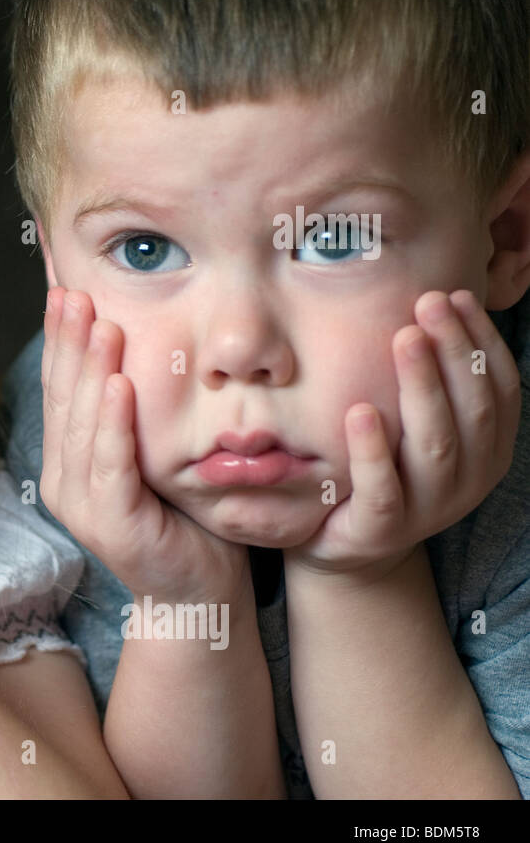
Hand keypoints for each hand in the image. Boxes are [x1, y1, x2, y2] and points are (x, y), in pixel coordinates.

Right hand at [41, 287, 247, 601]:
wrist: (199, 594)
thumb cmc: (184, 518)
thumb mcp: (154, 452)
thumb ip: (134, 411)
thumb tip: (136, 338)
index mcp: (68, 460)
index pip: (59, 385)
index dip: (58, 335)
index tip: (60, 282)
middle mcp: (64, 480)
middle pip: (62, 397)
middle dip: (67, 339)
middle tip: (73, 288)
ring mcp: (82, 505)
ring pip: (81, 424)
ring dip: (89, 369)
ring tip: (98, 320)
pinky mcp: (112, 525)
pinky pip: (110, 464)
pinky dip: (112, 423)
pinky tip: (117, 384)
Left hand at [285, 289, 520, 577]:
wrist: (344, 547)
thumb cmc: (380, 469)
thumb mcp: (413, 427)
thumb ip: (429, 383)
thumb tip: (430, 305)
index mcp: (487, 450)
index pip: (499, 388)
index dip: (482, 341)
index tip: (456, 296)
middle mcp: (469, 479)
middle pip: (472, 409)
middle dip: (454, 351)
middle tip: (429, 303)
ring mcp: (429, 508)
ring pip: (435, 444)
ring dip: (422, 387)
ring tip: (404, 339)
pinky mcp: (382, 529)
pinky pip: (382, 488)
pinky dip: (373, 449)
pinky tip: (360, 411)